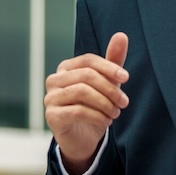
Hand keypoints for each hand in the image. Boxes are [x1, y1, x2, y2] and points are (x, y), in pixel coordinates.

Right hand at [44, 32, 130, 174]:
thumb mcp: (107, 83)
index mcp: (66, 68)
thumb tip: (121, 35)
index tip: (125, 77)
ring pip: (81, 92)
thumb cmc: (94, 107)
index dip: (108, 67)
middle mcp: (54, 80)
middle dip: (109, 88)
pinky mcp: (52, 116)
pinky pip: (77, 111)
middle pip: (86, 76)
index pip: (87, 60)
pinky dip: (97, 116)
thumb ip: (113, 61)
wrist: (83, 139)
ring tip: (115, 113)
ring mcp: (50, 98)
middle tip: (123, 102)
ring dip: (104, 103)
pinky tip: (106, 121)